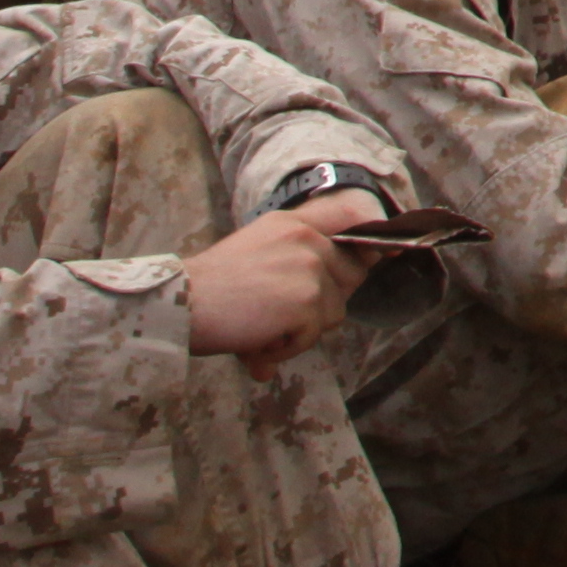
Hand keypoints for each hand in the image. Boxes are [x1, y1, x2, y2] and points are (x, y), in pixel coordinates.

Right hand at [184, 192, 383, 365]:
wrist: (177, 305)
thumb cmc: (206, 290)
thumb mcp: (253, 256)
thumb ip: (292, 269)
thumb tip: (325, 312)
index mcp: (293, 223)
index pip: (353, 218)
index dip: (374, 240)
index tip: (389, 254)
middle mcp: (307, 238)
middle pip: (349, 278)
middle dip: (318, 306)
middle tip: (273, 316)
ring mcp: (310, 266)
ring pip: (333, 312)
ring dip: (299, 331)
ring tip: (258, 329)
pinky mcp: (307, 299)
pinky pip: (313, 335)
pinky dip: (286, 348)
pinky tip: (257, 342)